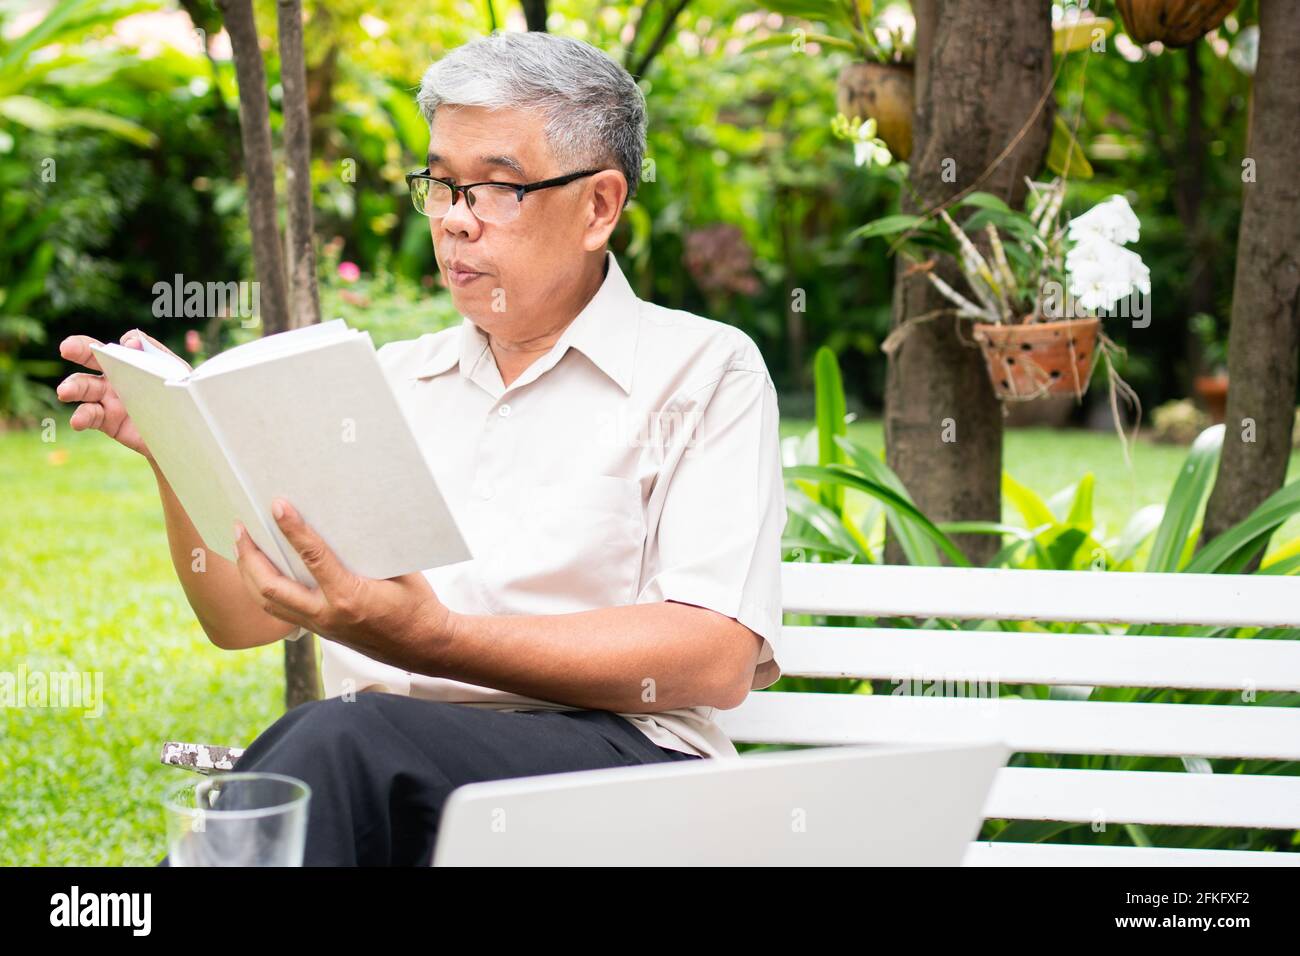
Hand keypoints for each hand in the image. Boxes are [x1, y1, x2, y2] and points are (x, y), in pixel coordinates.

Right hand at [56, 329, 188, 460]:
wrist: (183, 438)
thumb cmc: (181, 401)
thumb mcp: (177, 376)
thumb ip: (155, 354)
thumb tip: (131, 341)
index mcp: (135, 361)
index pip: (125, 345)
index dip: (127, 344)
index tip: (131, 346)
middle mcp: (117, 376)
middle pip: (92, 357)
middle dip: (78, 349)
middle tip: (67, 348)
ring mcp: (109, 397)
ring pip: (84, 386)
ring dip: (72, 387)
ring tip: (65, 391)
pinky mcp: (107, 420)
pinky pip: (89, 415)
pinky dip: (81, 417)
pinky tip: (77, 421)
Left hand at [233, 497, 454, 664]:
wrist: (423, 645)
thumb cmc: (416, 605)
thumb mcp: (399, 571)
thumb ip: (366, 552)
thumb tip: (342, 522)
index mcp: (349, 596)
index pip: (312, 557)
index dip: (292, 528)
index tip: (276, 505)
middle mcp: (327, 615)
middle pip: (271, 585)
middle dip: (250, 555)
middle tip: (241, 527)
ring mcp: (320, 626)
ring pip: (268, 602)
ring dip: (249, 574)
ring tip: (241, 547)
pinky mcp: (319, 631)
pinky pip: (280, 610)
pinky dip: (264, 589)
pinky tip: (259, 572)